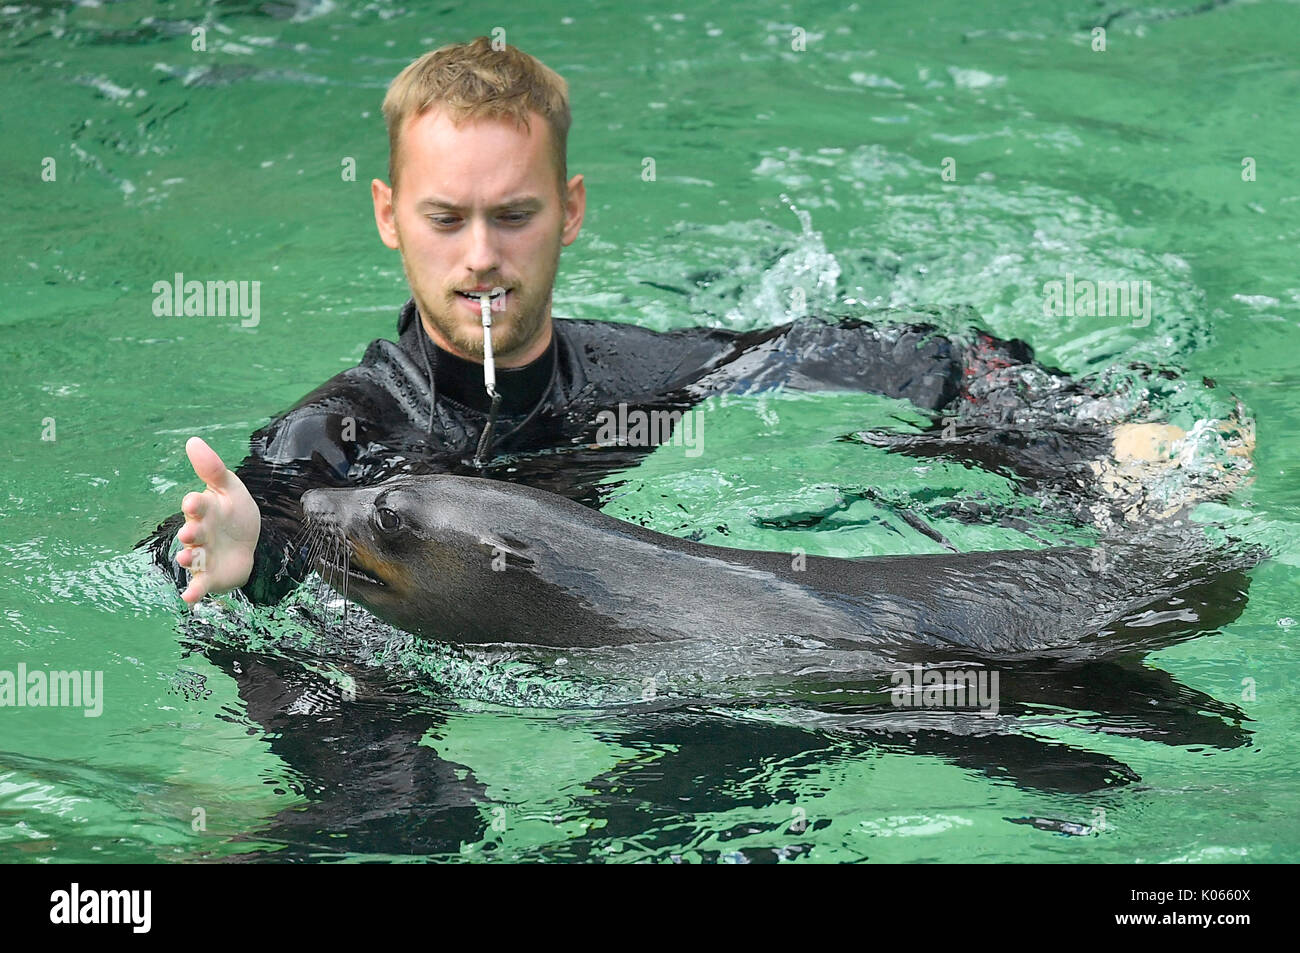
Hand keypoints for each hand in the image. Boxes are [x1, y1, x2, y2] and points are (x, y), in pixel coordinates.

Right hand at [174, 437, 260, 605]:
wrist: (246, 543)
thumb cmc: (234, 513)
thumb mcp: (230, 489)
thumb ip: (213, 469)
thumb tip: (193, 440)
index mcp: (204, 511)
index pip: (197, 506)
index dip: (195, 504)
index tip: (193, 500)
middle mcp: (199, 533)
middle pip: (193, 533)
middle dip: (191, 533)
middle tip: (190, 533)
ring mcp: (203, 555)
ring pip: (192, 557)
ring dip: (188, 558)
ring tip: (187, 557)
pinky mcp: (209, 575)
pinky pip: (199, 584)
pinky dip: (193, 591)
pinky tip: (188, 598)